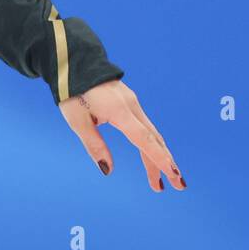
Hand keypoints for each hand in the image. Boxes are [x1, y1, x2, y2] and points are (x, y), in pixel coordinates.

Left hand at [58, 78, 185, 191]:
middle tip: (176, 186)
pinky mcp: (129, 101)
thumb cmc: (72, 92)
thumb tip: (108, 170)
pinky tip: (153, 156)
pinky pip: (145, 125)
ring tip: (163, 180)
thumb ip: (94, 145)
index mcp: (118, 110)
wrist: (74, 62)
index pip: (143, 138)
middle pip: (153, 139)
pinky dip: (151, 143)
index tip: (174, 174)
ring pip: (151, 133)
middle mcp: (131, 106)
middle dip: (164, 163)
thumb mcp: (77, 120)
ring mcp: (132, 102)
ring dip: (159, 155)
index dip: (159, 158)